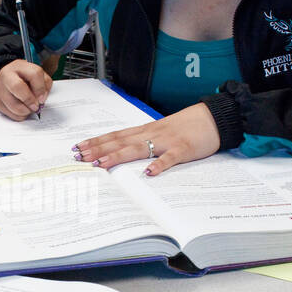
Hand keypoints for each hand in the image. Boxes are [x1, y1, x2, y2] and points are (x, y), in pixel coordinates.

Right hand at [0, 60, 52, 119]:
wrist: (4, 79)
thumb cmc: (22, 77)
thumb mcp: (35, 74)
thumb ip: (44, 84)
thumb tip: (42, 98)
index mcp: (20, 66)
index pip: (34, 74)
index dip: (40, 88)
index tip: (42, 98)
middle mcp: (7, 75)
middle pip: (17, 87)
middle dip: (29, 100)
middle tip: (36, 107)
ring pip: (13, 105)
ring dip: (26, 111)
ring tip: (29, 109)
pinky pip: (10, 114)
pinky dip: (19, 115)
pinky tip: (22, 110)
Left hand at [73, 103, 220, 174]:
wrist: (213, 117)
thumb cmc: (187, 126)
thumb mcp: (161, 132)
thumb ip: (144, 141)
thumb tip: (125, 153)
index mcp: (145, 130)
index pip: (115, 135)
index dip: (97, 141)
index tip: (79, 147)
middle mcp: (151, 134)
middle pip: (120, 141)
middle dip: (98, 149)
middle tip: (80, 157)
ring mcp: (166, 141)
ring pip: (137, 148)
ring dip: (117, 156)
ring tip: (101, 164)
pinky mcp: (183, 149)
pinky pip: (170, 158)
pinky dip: (159, 165)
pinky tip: (148, 173)